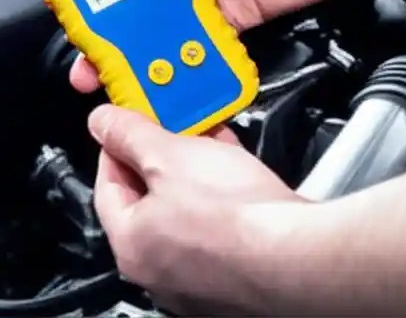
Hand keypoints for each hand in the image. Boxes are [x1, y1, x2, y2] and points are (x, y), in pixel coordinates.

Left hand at [89, 105, 307, 314]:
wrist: (303, 257)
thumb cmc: (236, 216)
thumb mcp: (170, 154)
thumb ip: (130, 134)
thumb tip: (103, 122)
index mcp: (131, 245)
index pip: (107, 186)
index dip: (117, 148)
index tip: (128, 127)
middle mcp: (159, 274)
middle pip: (148, 204)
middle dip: (163, 162)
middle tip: (174, 133)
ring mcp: (200, 283)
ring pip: (187, 217)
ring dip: (197, 179)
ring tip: (213, 148)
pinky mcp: (238, 283)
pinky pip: (219, 233)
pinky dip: (225, 203)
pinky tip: (242, 178)